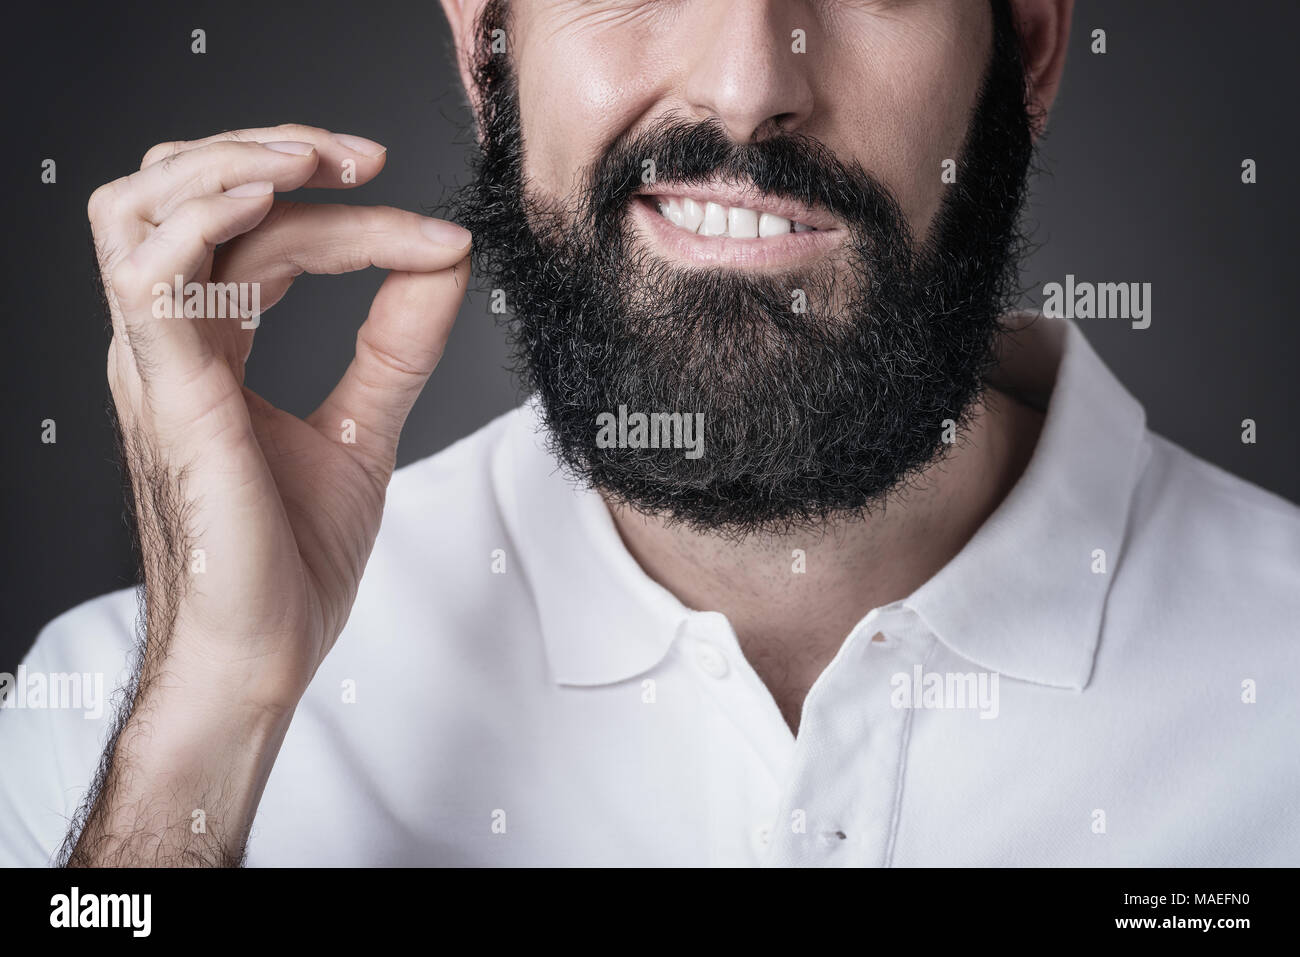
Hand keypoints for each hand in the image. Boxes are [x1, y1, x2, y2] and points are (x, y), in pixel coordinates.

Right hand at [67, 124, 470, 864]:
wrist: (261, 656)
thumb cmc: (290, 564)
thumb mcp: (365, 429)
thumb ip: (397, 345)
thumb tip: (446, 264)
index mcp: (210, 349)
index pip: (260, 236)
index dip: (341, 212)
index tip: (433, 230)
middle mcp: (171, 344)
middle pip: (189, 193)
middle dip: (274, 151)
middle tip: (364, 160)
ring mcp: (158, 365)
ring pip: (144, 207)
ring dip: (233, 162)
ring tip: (318, 165)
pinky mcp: (169, 397)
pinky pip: (152, 275)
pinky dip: (207, 218)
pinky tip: (275, 200)